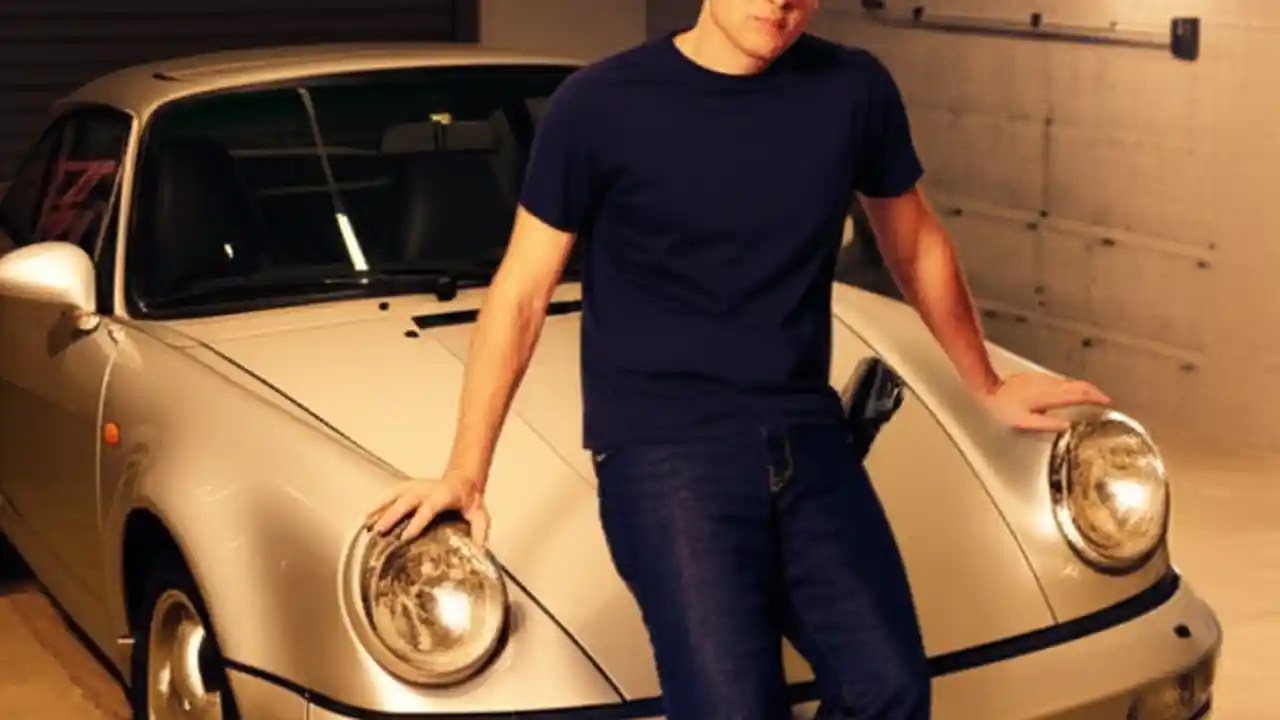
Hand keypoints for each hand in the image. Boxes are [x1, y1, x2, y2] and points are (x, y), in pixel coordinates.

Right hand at [364, 470, 489, 546]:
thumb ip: (480, 532)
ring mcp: (416, 486)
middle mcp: (427, 489)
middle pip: (406, 502)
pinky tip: (367, 516)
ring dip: (381, 509)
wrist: (463, 480)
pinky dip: (378, 503)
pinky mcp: (408, 486)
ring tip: (368, 525)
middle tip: (379, 532)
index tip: (405, 536)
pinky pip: (390, 494)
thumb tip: (480, 552)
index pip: (429, 508)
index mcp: (444, 496)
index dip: (417, 522)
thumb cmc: (470, 501)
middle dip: (392, 516)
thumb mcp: (480, 515)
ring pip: (395, 496)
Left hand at [980, 371, 1111, 431]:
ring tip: (1092, 397)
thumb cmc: (1004, 407)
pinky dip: (1072, 387)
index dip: (1095, 397)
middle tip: (1104, 399)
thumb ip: (1047, 424)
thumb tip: (1067, 426)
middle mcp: (1050, 384)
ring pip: (1070, 381)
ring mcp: (1044, 379)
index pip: (1079, 393)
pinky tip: (1071, 392)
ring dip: (1084, 388)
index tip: (1107, 402)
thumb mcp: (1024, 421)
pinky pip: (1062, 381)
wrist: (989, 388)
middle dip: (1094, 391)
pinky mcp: (1038, 378)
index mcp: (1050, 395)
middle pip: (1079, 384)